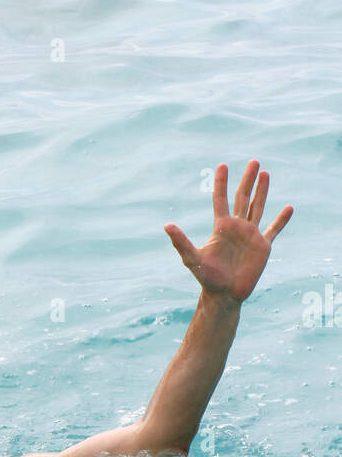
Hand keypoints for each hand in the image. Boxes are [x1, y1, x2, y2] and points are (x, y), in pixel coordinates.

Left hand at [164, 161, 292, 303]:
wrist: (225, 295)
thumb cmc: (207, 278)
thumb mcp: (192, 258)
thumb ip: (181, 242)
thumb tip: (167, 225)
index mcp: (220, 227)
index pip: (220, 199)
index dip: (221, 183)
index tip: (223, 165)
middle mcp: (236, 228)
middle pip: (242, 198)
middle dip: (248, 180)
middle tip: (254, 162)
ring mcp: (250, 235)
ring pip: (257, 208)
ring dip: (262, 191)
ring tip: (266, 174)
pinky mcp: (263, 246)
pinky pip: (273, 230)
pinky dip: (281, 220)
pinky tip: (289, 208)